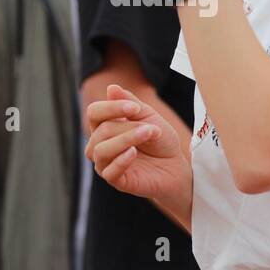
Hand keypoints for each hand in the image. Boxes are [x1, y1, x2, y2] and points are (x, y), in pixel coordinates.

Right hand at [85, 83, 187, 200]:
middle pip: (101, 130)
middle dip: (128, 127)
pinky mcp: (116, 181)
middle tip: (151, 128)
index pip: (94, 113)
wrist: (175, 165)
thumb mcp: (148, 116)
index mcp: (104, 126)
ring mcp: (106, 164)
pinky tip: (134, 153)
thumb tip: (111, 88)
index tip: (135, 107)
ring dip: (126, 139)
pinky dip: (120, 160)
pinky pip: (108, 172)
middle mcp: (100, 145)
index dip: (111, 108)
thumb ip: (129, 102)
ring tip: (147, 135)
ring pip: (100, 150)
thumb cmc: (159, 140)